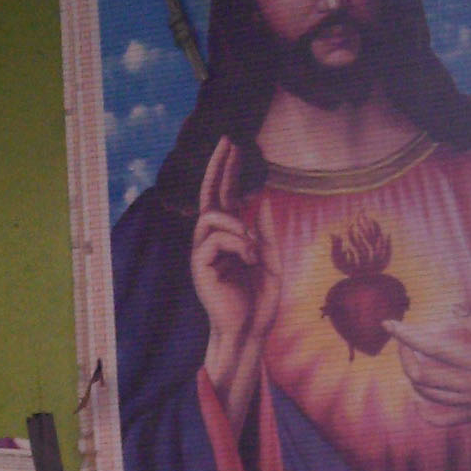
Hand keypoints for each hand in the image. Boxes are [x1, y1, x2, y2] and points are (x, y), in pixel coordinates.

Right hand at [190, 136, 281, 415]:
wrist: (249, 332)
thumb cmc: (259, 302)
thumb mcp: (271, 261)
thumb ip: (264, 232)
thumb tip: (258, 199)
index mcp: (230, 237)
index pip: (226, 196)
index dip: (229, 170)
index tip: (235, 144)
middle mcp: (213, 241)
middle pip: (210, 194)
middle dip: (219, 166)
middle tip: (228, 139)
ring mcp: (204, 253)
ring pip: (211, 216)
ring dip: (237, 226)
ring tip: (253, 249)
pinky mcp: (200, 266)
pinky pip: (214, 239)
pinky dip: (237, 243)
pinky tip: (248, 259)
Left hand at [385, 308, 470, 425]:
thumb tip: (453, 309)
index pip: (429, 347)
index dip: (405, 335)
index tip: (389, 323)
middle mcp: (464, 384)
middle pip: (419, 375)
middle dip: (404, 356)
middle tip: (403, 342)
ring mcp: (465, 402)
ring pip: (425, 395)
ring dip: (412, 377)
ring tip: (411, 361)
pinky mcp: (470, 415)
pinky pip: (440, 421)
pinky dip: (424, 413)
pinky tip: (418, 401)